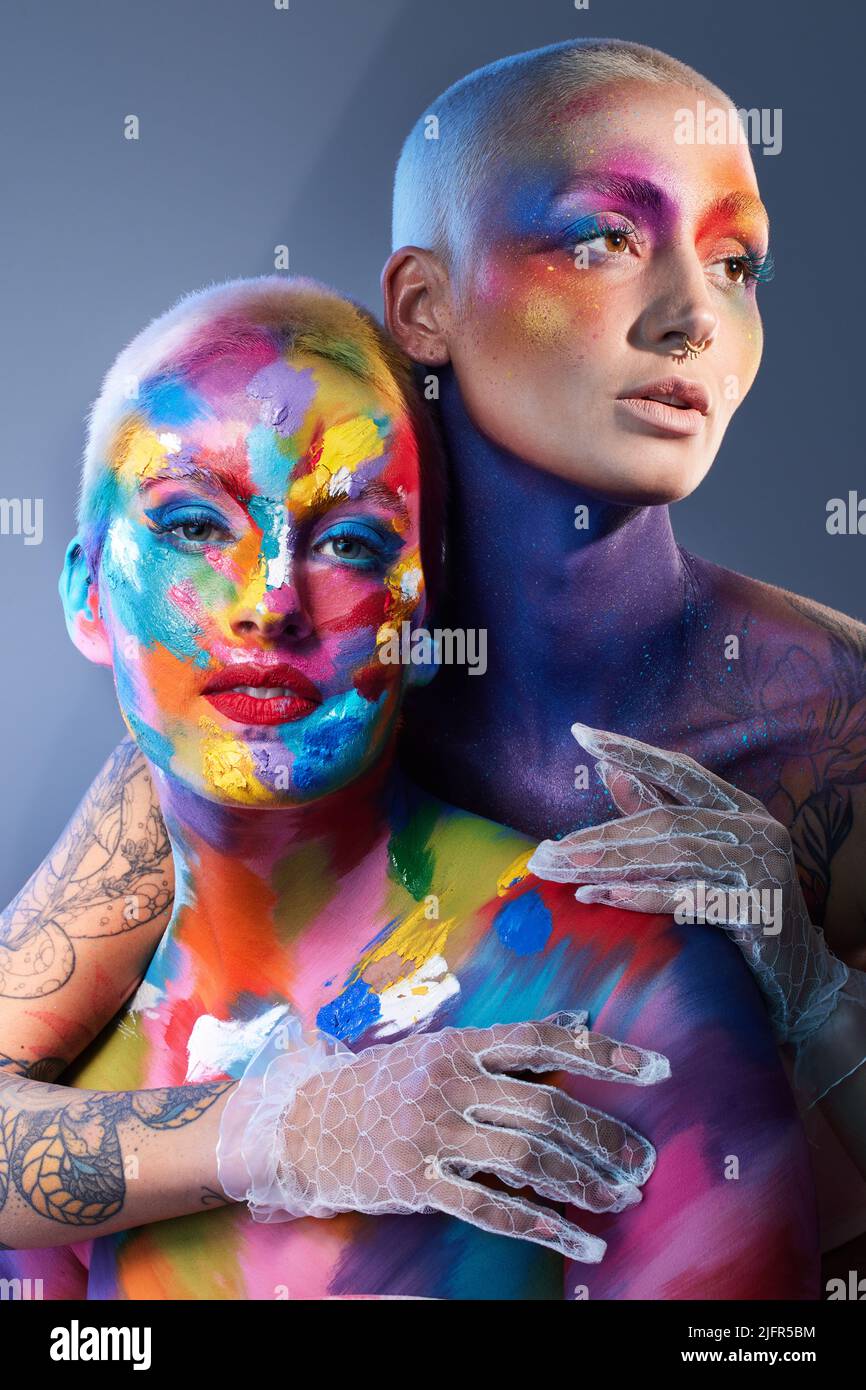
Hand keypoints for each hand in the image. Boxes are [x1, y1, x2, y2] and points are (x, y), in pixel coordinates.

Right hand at [217, 1007, 669, 1263]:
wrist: (301, 1122)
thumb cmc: (384, 1083)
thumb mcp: (444, 1048)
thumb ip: (513, 1041)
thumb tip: (580, 1018)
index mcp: (463, 1045)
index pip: (546, 1040)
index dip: (605, 1052)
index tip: (657, 1068)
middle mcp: (452, 1084)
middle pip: (546, 1107)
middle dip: (604, 1136)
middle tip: (641, 1162)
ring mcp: (433, 1134)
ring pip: (526, 1158)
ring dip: (581, 1182)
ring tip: (619, 1199)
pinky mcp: (417, 1182)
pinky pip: (490, 1208)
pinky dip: (541, 1226)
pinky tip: (578, 1241)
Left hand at [529, 722, 851, 1061]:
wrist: (799, 979)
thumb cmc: (742, 909)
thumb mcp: (704, 855)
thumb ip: (661, 812)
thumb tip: (608, 770)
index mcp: (744, 807)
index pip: (679, 770)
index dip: (630, 752)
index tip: (582, 734)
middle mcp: (757, 829)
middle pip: (664, 820)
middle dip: (599, 834)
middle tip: (545, 849)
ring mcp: (762, 868)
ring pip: (672, 855)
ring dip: (608, 863)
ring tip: (560, 870)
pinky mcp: (758, 911)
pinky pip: (687, 899)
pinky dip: (639, 896)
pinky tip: (597, 896)